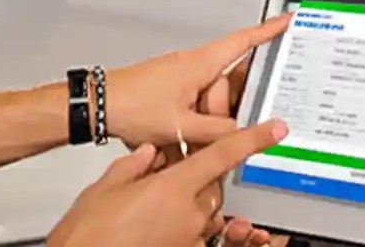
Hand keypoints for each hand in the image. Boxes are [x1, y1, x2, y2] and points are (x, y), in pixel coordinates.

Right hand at [49, 119, 288, 246]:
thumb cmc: (88, 235)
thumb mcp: (106, 187)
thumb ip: (134, 165)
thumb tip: (150, 155)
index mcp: (173, 189)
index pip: (223, 155)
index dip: (252, 140)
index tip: (275, 130)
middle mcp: (189, 216)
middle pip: (213, 187)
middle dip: (197, 179)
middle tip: (168, 179)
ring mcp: (189, 239)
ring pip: (206, 214)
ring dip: (189, 206)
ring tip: (153, 210)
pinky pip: (195, 235)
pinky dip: (183, 227)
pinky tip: (155, 227)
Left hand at [107, 14, 291, 148]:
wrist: (97, 106)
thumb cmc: (131, 106)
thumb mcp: (182, 126)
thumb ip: (219, 131)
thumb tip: (249, 131)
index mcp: (201, 64)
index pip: (244, 41)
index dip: (269, 30)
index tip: (288, 20)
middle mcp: (194, 66)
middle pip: (229, 84)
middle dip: (227, 110)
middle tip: (217, 130)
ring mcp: (182, 77)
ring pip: (211, 99)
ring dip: (207, 122)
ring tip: (189, 140)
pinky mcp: (172, 90)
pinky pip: (195, 105)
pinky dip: (194, 123)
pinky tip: (180, 140)